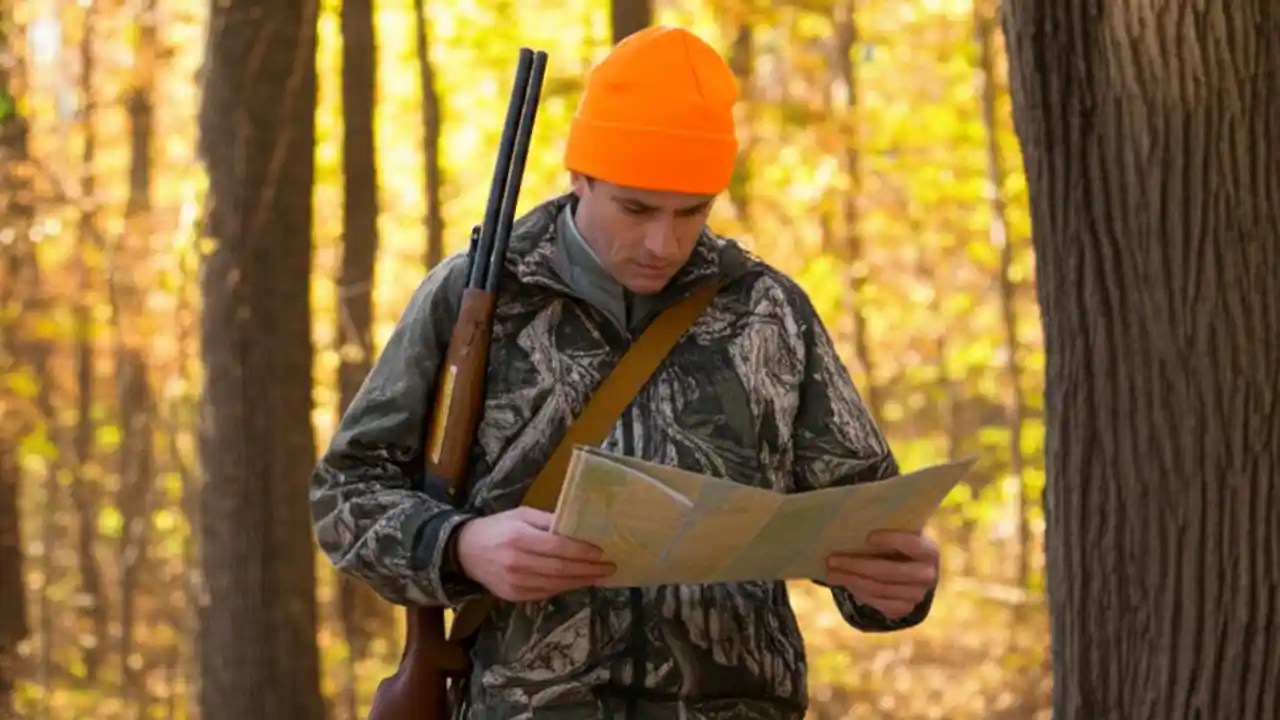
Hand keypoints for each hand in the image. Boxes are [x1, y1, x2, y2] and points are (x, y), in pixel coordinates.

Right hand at [455, 507, 614, 601]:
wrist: (465, 551)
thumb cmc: (497, 528)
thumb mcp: (521, 514)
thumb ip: (548, 521)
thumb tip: (578, 527)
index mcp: (519, 538)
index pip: (557, 548)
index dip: (581, 552)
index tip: (601, 552)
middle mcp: (516, 562)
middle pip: (560, 569)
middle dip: (588, 570)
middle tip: (610, 568)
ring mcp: (514, 582)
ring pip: (555, 584)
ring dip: (580, 581)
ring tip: (599, 577)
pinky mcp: (513, 596)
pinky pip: (545, 593)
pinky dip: (564, 588)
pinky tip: (577, 582)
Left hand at [825, 530, 938, 619]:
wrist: (915, 572)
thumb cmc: (900, 545)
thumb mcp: (901, 534)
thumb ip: (886, 528)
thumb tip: (852, 524)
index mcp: (928, 551)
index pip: (911, 544)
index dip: (891, 540)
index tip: (868, 537)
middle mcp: (927, 576)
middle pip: (888, 572)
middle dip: (857, 566)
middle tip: (831, 559)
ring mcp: (916, 595)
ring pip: (879, 589)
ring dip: (851, 580)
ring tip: (831, 573)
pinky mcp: (904, 609)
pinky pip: (877, 603)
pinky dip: (858, 592)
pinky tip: (845, 583)